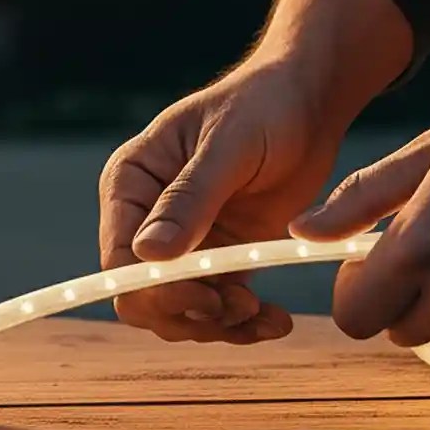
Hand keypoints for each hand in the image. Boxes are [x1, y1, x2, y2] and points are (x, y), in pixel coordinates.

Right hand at [98, 58, 345, 343]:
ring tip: (263, 313)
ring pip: (179, 312)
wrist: (309, 104)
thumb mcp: (228, 146)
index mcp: (131, 183)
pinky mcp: (221, 259)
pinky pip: (218, 309)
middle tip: (240, 306)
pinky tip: (275, 320)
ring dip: (218, 325)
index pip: (119, 257)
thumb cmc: (263, 106)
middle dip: (187, 312)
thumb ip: (189, 198)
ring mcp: (183, 243)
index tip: (207, 296)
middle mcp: (147, 218)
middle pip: (142, 295)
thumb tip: (148, 254)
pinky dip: (243, 324)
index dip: (155, 289)